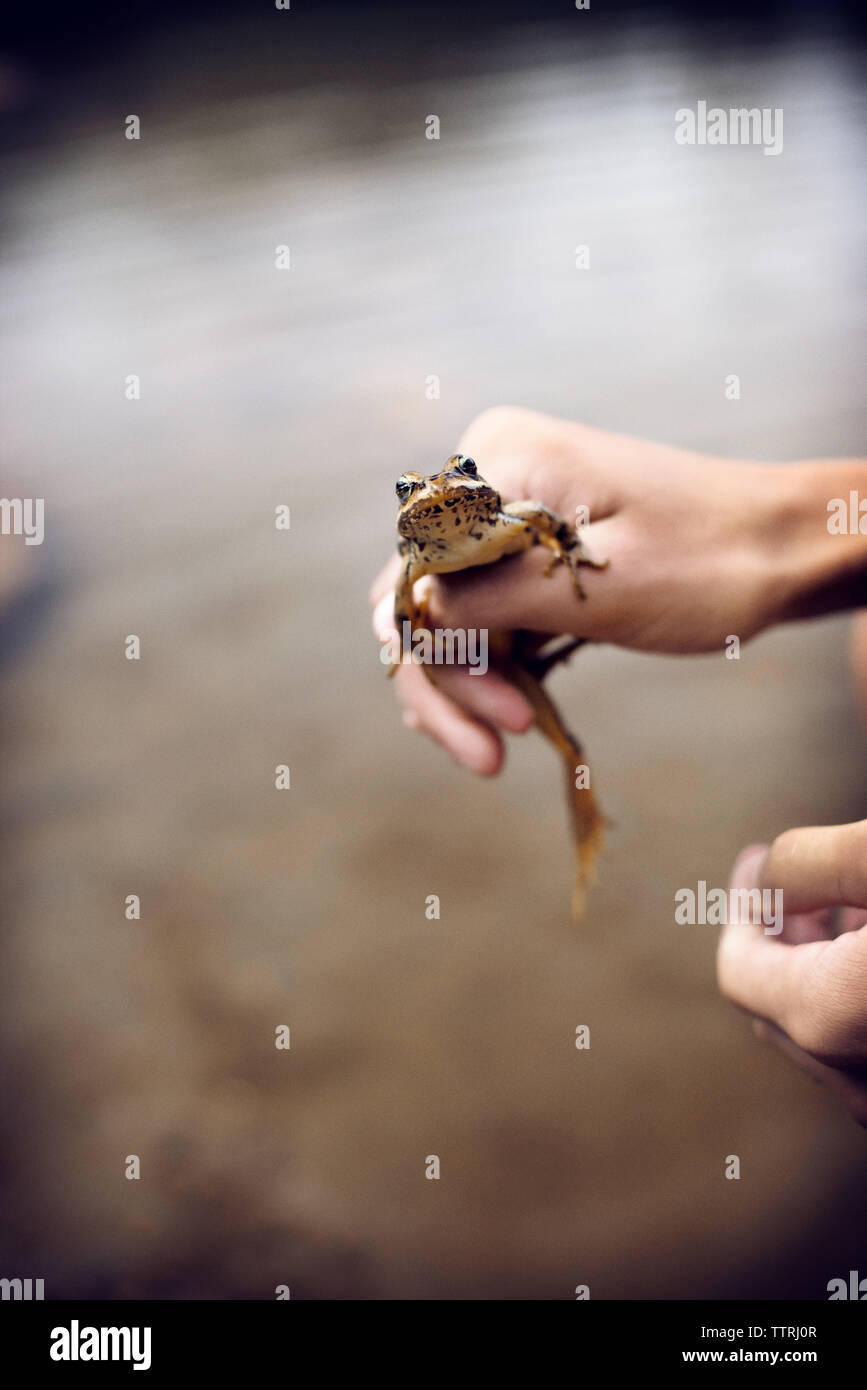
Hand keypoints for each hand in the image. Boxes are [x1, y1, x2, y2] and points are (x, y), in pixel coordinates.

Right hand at [370, 406, 829, 772]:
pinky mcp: (525, 545)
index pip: (414, 568)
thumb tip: (408, 612)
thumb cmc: (712, 560)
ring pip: (444, 610)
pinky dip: (488, 665)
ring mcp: (506, 509)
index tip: (501, 721)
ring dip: (464, 684)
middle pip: (420, 593)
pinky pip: (480, 608)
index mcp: (501, 460)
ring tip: (506, 744)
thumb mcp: (599, 589)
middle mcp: (490, 473)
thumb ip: (492, 595)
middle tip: (495, 754)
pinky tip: (507, 714)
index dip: (435, 654)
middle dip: (446, 681)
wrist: (786, 545)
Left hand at [717, 822, 866, 1127]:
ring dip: (823, 966)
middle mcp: (860, 1082)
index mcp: (829, 1016)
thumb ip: (813, 859)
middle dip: (781, 933)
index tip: (761, 858)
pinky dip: (859, 1001)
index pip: (738, 963)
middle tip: (796, 880)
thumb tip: (775, 874)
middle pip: (779, 1003)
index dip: (743, 902)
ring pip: (831, 1034)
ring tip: (849, 907)